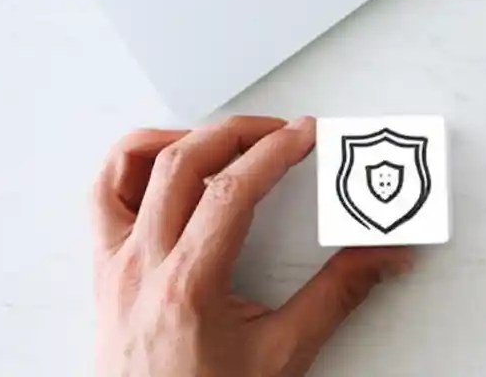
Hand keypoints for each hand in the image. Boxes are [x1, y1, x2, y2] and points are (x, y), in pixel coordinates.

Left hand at [93, 116, 412, 376]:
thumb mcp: (283, 354)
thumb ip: (337, 296)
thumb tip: (383, 257)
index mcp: (188, 284)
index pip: (231, 190)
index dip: (275, 151)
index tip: (305, 135)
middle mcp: (142, 264)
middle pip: (183, 162)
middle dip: (239, 131)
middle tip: (281, 131)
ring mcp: (115, 263)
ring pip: (129, 165)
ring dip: (179, 138)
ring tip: (223, 141)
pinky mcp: (103, 268)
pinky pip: (103, 195)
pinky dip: (133, 164)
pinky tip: (169, 167)